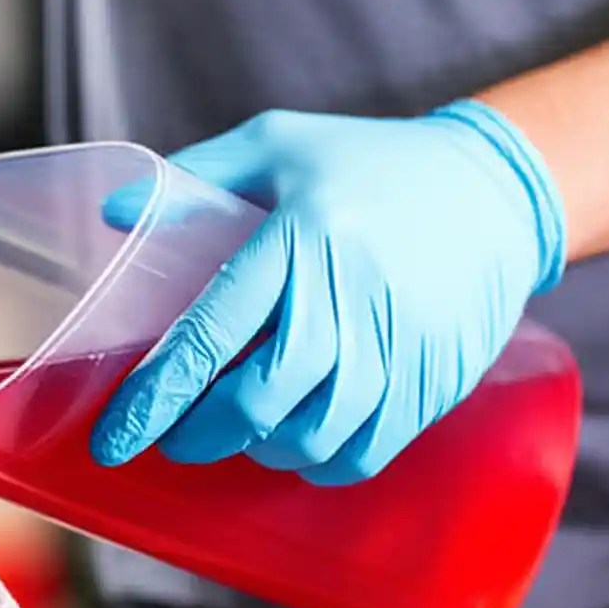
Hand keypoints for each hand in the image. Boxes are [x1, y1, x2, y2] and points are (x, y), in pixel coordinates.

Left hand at [91, 101, 566, 484]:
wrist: (495, 189)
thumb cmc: (367, 164)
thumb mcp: (277, 144)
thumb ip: (195, 176)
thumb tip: (112, 215)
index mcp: (302, 235)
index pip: (213, 332)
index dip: (157, 395)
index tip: (114, 440)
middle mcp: (352, 294)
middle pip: (262, 398)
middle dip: (203, 433)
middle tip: (174, 438)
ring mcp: (401, 343)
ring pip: (315, 434)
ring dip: (261, 449)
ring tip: (237, 433)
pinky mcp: (435, 379)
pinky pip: (369, 450)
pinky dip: (321, 463)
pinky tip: (297, 446)